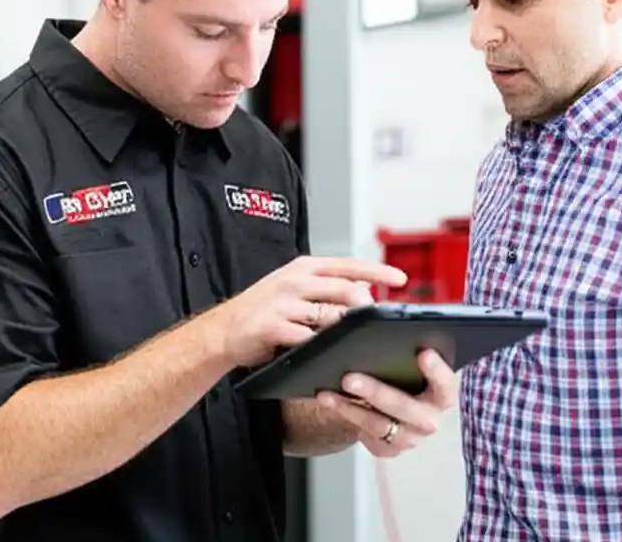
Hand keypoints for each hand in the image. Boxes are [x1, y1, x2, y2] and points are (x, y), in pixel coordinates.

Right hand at [205, 256, 406, 367]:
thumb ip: (324, 288)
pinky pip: (309, 339)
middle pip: (345, 289)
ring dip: (348, 332)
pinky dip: (324, 349)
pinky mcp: (273, 326)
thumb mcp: (292, 289)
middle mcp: (294, 280)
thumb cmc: (262, 312)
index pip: (348, 264)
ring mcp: (283, 302)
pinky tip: (332, 358)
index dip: (377, 270)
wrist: (221, 331)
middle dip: (367, 308)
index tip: (401, 278)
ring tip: (360, 344)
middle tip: (379, 324)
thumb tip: (363, 292)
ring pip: (331, 316)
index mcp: (303, 267)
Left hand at [315, 349, 457, 457]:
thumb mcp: (404, 363)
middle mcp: (430, 419)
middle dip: (375, 392)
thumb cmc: (399, 376)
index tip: (423, 352)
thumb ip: (403, 352)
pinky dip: (345, 416)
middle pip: (406, 408)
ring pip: (379, 424)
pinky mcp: (389, 449)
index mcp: (442, 394)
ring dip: (350, 407)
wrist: (385, 407)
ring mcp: (410, 437)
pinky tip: (329, 402)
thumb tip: (378, 328)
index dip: (437, 370)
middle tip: (349, 378)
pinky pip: (365, 435)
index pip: (446, 384)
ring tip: (329, 392)